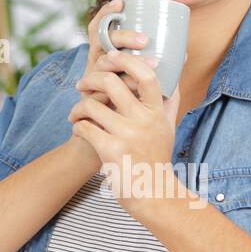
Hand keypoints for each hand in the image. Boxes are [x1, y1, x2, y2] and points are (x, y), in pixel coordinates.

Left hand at [68, 47, 180, 209]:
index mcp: (157, 112)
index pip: (146, 75)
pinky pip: (84, 127)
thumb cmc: (156, 159)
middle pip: (111, 82)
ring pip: (91, 105)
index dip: (126, 61)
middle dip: (90, 78)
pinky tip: (80, 130)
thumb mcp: (168, 128)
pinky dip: (77, 126)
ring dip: (78, 107)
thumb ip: (170, 101)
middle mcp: (143, 121)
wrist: (153, 194)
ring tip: (76, 114)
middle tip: (81, 84)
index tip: (111, 57)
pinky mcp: (110, 150)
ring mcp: (126, 135)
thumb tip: (175, 76)